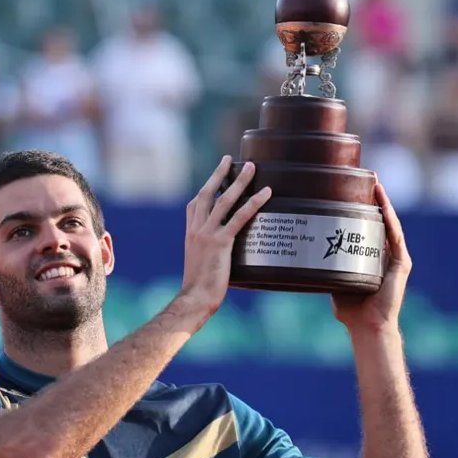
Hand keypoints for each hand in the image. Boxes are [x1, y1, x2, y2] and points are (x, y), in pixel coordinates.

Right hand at [179, 156, 271, 312]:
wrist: (194, 298)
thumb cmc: (199, 288)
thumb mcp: (201, 264)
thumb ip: (209, 252)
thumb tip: (222, 252)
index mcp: (191, 234)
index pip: (195, 205)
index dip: (205, 189)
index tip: (214, 177)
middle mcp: (196, 229)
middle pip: (208, 194)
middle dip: (219, 174)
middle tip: (229, 159)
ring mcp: (207, 234)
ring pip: (224, 200)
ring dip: (238, 181)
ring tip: (251, 167)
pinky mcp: (221, 242)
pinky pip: (239, 217)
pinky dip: (254, 203)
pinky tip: (266, 193)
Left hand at [332, 181, 411, 334]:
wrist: (367, 327)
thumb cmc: (350, 310)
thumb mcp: (333, 280)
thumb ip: (323, 266)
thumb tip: (299, 255)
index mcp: (370, 256)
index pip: (367, 226)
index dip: (362, 207)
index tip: (352, 187)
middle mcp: (385, 254)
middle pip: (380, 220)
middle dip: (374, 199)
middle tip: (367, 177)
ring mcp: (395, 258)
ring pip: (389, 224)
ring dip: (384, 203)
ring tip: (375, 184)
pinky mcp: (402, 264)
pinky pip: (395, 237)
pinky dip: (389, 220)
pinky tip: (384, 205)